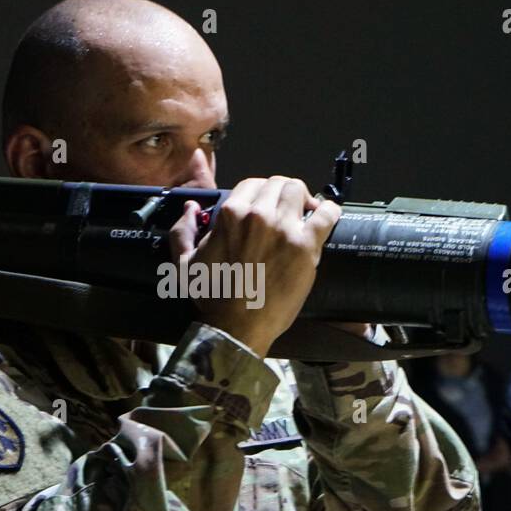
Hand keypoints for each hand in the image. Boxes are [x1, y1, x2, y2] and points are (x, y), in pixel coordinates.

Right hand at [168, 176, 341, 355]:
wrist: (237, 326)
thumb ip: (182, 231)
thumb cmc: (211, 297)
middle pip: (278, 184)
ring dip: (303, 198)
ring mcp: (284, 228)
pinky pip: (326, 215)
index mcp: (230, 213)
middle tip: (287, 208)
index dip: (261, 192)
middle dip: (283, 192)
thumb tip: (190, 208)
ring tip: (305, 212)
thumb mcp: (184, 263)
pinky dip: (329, 211)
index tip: (266, 204)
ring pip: (299, 191)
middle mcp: (258, 214)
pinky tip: (325, 216)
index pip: (252, 184)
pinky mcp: (306, 245)